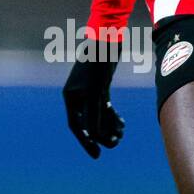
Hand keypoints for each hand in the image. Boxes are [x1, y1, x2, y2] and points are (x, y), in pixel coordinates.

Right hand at [62, 38, 124, 157]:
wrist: (108, 38)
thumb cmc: (99, 62)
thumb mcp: (96, 90)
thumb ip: (94, 113)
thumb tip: (94, 136)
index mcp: (71, 97)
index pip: (77, 125)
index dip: (86, 142)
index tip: (97, 155)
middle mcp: (78, 96)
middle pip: (88, 123)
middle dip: (102, 134)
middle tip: (116, 142)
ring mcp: (89, 91)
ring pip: (98, 116)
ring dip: (109, 126)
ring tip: (121, 133)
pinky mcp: (100, 87)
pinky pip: (104, 107)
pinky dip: (112, 116)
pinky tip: (122, 123)